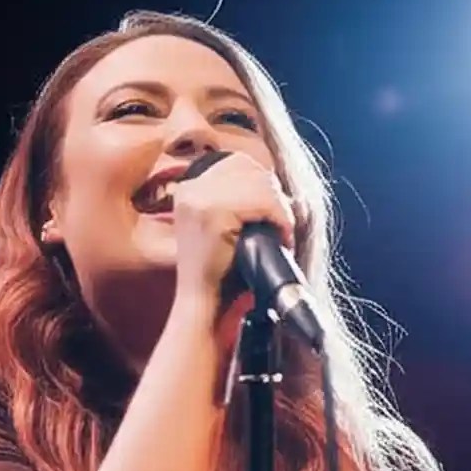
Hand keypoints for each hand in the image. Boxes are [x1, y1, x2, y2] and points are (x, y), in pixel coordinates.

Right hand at [171, 152, 295, 301]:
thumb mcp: (223, 227)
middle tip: (282, 224)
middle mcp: (189, 189)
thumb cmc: (220, 275)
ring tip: (281, 233)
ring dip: (280, 209)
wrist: (203, 307)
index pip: (237, 163)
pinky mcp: (213, 214)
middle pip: (250, 168)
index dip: (263, 182)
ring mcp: (198, 200)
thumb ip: (239, 201)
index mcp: (188, 189)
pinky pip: (263, 203)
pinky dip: (280, 219)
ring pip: (260, 184)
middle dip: (274, 194)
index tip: (274, 209)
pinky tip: (280, 237)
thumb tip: (273, 184)